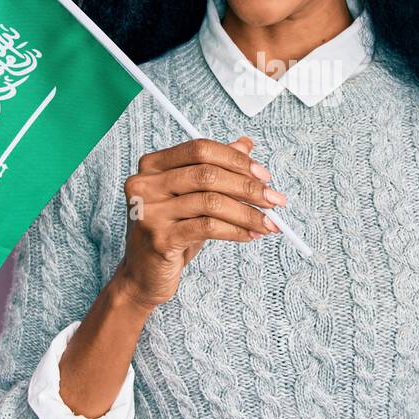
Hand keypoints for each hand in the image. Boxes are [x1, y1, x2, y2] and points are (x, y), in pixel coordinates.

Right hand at [113, 136, 285, 308]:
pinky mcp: (160, 239)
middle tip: (274, 200)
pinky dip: (235, 230)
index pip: (201, 149)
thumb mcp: (192, 196)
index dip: (236, 160)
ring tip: (268, 223)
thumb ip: (215, 168)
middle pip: (208, 174)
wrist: (143, 274)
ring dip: (248, 213)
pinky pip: (208, 227)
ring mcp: (149, 212)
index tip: (263, 176)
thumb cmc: (171, 231)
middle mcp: (146, 185)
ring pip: (211, 202)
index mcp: (153, 166)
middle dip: (248, 188)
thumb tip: (246, 144)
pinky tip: (249, 235)